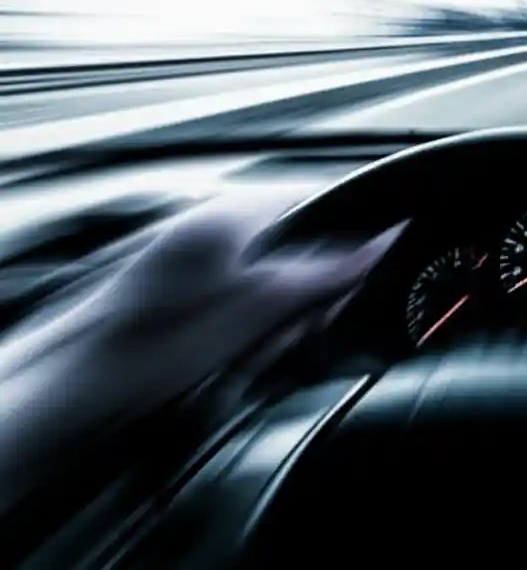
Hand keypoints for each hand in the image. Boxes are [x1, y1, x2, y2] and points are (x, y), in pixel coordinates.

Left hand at [0, 187, 400, 511]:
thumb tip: (385, 241)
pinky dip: (246, 334)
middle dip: (303, 302)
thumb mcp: (261, 307)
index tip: (346, 288)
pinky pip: (243, 305)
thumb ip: (329, 271)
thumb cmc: (154, 342)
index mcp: (234, 209)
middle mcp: (213, 223)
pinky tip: (227, 358)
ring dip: (273, 326)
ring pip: (274, 287)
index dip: (346, 248)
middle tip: (282, 333)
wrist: (78, 386)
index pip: (321, 203)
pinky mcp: (185, 291)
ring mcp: (196, 257)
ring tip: (243, 354)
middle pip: (301, 253)